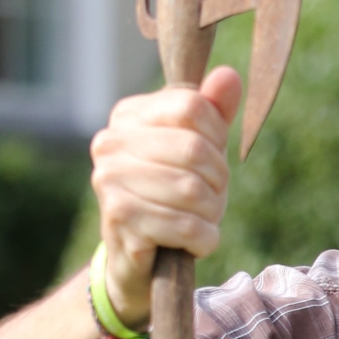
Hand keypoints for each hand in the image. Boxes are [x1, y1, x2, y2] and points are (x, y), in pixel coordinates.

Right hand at [89, 66, 242, 328]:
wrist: (135, 262)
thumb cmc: (171, 198)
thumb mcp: (198, 152)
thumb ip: (213, 113)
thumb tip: (228, 76)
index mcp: (128, 116)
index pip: (192, 106)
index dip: (217, 137)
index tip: (211, 161)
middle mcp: (110, 144)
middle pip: (196, 149)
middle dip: (218, 181)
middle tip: (210, 199)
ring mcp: (110, 182)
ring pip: (194, 190)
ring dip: (212, 214)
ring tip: (199, 221)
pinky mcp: (120, 221)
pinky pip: (186, 226)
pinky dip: (203, 240)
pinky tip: (192, 243)